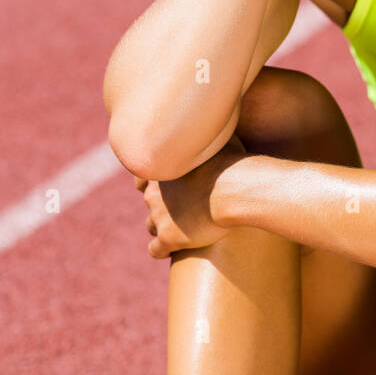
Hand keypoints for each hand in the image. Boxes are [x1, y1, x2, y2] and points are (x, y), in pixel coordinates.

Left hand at [137, 135, 247, 258]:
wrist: (234, 189)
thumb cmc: (231, 161)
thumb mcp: (218, 139)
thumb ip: (209, 135)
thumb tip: (219, 124)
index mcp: (162, 169)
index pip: (141, 178)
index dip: (155, 184)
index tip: (173, 188)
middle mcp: (154, 193)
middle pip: (149, 203)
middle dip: (164, 207)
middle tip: (187, 208)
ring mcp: (159, 216)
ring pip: (151, 226)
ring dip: (164, 228)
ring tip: (184, 230)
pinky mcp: (169, 238)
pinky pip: (155, 250)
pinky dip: (164, 249)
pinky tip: (179, 248)